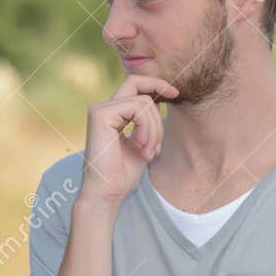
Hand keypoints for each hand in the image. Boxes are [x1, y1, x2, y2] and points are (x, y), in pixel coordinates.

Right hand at [79, 75, 177, 209]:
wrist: (107, 194)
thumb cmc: (122, 176)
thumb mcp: (141, 144)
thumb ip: (146, 123)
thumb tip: (159, 102)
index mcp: (112, 115)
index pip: (134, 87)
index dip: (155, 85)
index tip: (175, 93)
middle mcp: (103, 109)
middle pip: (136, 81)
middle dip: (159, 89)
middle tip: (172, 105)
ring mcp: (100, 110)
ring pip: (143, 102)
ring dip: (155, 128)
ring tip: (150, 152)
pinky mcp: (101, 115)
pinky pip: (137, 108)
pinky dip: (146, 128)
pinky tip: (142, 147)